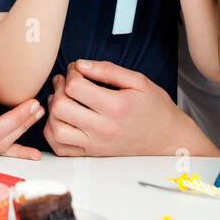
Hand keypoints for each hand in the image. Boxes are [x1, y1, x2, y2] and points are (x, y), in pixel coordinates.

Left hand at [44, 60, 184, 155]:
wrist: (167, 139)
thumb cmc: (154, 108)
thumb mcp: (138, 81)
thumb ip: (108, 70)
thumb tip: (80, 64)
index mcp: (115, 107)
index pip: (75, 87)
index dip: (72, 72)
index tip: (78, 69)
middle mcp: (103, 129)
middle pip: (61, 107)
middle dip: (59, 88)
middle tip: (66, 81)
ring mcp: (95, 145)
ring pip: (55, 129)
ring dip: (52, 111)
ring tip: (62, 99)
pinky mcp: (91, 154)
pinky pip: (60, 147)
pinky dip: (53, 132)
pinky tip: (61, 119)